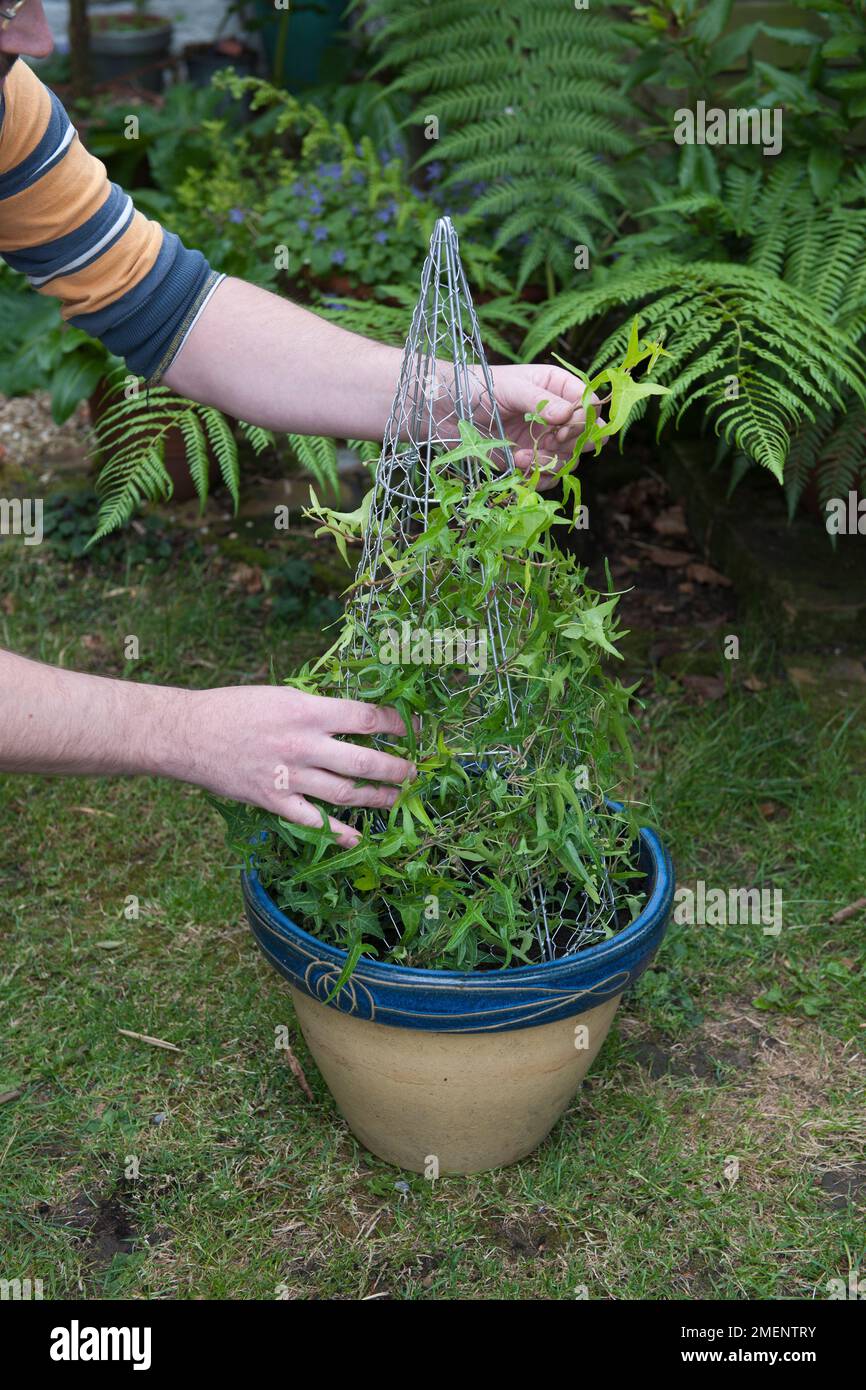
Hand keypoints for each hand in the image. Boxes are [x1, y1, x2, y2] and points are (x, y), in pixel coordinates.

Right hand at [184, 686, 415, 847]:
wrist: (187, 734)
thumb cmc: (234, 708)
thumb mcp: (282, 695)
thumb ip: (318, 708)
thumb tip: (356, 717)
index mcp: (306, 710)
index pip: (365, 717)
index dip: (396, 723)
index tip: (412, 728)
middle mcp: (303, 744)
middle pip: (363, 760)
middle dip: (396, 767)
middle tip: (414, 770)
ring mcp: (289, 776)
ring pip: (345, 793)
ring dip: (377, 797)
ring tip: (396, 797)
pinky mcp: (273, 801)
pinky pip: (313, 822)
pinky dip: (338, 833)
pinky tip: (358, 838)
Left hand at [486, 363, 605, 482]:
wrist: (447, 410)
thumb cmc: (478, 387)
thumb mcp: (510, 388)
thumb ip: (540, 401)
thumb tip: (568, 414)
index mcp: (558, 387)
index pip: (591, 405)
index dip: (583, 421)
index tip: (560, 430)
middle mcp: (558, 414)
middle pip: (588, 437)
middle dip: (571, 445)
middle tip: (548, 443)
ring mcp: (545, 439)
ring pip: (571, 461)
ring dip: (549, 463)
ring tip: (520, 457)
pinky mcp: (531, 460)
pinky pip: (550, 477)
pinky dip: (538, 477)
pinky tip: (517, 465)